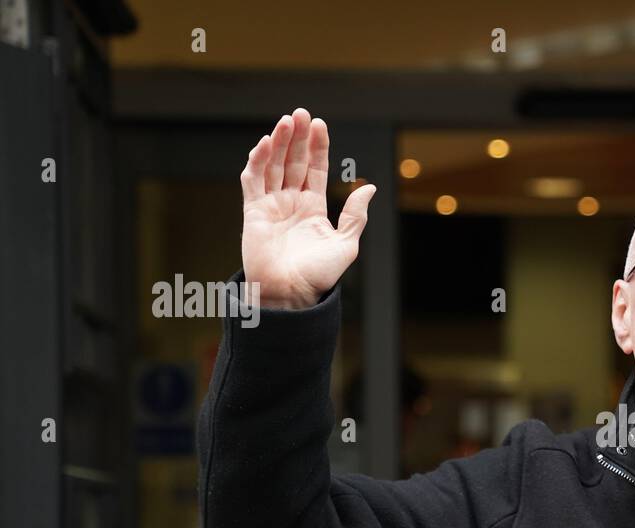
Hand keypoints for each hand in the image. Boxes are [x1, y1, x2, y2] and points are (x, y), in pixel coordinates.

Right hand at [240, 107, 375, 310]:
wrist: (291, 295)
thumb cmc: (319, 275)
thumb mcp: (346, 243)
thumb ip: (356, 215)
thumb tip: (370, 187)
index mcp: (314, 209)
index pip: (315, 170)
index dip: (318, 147)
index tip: (319, 125)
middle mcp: (292, 203)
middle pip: (294, 162)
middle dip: (297, 138)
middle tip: (301, 113)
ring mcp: (271, 206)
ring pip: (274, 166)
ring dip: (279, 143)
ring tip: (286, 121)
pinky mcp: (253, 212)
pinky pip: (253, 181)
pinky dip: (258, 162)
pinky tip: (266, 144)